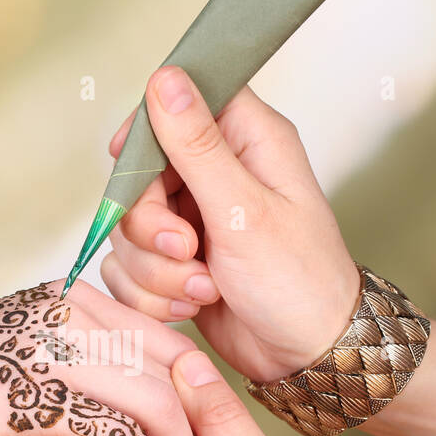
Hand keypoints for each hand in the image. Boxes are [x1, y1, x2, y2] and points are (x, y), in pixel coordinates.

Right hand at [0, 281, 204, 435]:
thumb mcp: (8, 349)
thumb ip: (64, 358)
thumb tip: (107, 394)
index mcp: (68, 295)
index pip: (159, 337)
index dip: (192, 390)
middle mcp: (70, 310)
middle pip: (171, 363)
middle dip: (203, 422)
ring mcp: (54, 349)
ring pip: (155, 398)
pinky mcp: (34, 395)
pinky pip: (116, 432)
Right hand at [101, 66, 359, 382]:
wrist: (307, 357)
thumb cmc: (297, 282)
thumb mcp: (244, 211)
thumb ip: (197, 146)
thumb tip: (164, 78)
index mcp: (247, 140)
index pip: (178, 101)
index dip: (144, 130)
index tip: (128, 162)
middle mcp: (218, 173)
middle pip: (140, 175)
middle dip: (151, 225)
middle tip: (187, 249)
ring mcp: (193, 219)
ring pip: (128, 229)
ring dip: (156, 269)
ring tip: (203, 289)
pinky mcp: (176, 263)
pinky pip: (129, 268)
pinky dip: (151, 294)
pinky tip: (191, 306)